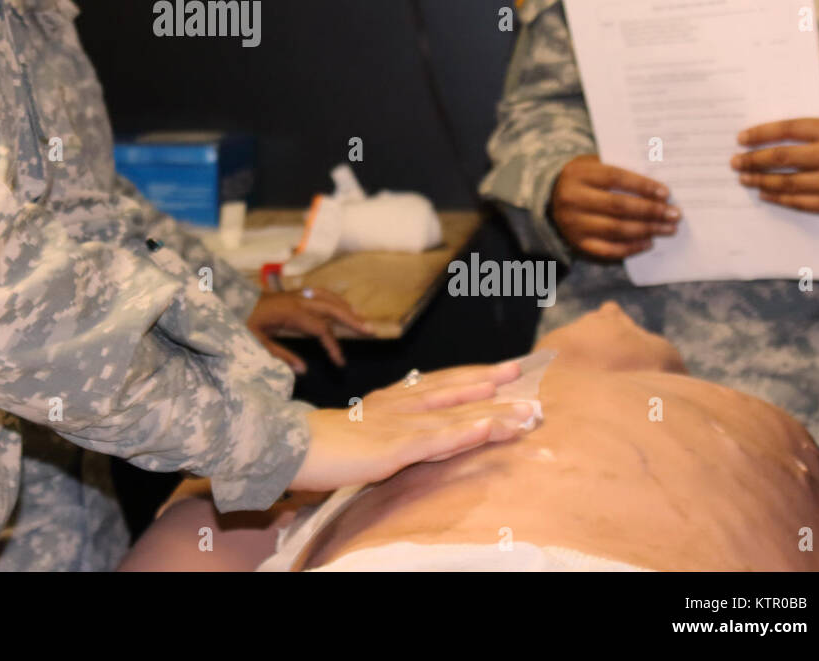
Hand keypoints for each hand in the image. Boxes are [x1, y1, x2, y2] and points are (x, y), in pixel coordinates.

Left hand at [247, 289, 373, 372]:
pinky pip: (320, 293)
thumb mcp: (255, 341)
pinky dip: (334, 299)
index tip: (341, 362)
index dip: (333, 345)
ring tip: (362, 320)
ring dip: (346, 308)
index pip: (321, 329)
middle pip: (331, 308)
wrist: (229, 298)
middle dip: (351, 319)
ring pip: (328, 297)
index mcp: (290, 313)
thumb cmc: (240, 320)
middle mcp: (297, 300)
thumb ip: (279, 355)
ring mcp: (296, 294)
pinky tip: (341, 307)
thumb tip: (303, 370)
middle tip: (370, 331)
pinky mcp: (293, 294)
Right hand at [289, 360, 536, 490]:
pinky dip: (465, 432)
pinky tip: (488, 427)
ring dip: (494, 412)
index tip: (503, 369)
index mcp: (391, 399)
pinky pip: (436, 440)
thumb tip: (406, 432)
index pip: (439, 382)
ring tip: (527, 411)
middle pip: (453, 390)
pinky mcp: (394, 448)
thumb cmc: (321, 443)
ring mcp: (399, 425)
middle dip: (491, 382)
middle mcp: (400, 405)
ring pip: (456, 416)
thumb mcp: (359, 429)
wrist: (292, 446)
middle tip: (524, 371)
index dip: (472, 374)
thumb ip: (385, 426)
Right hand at [550, 155, 679, 258]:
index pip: (614, 177)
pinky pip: (608, 250)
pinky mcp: (578, 243)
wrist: (552, 199)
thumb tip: (658, 187)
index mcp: (577, 174)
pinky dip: (631, 248)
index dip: (642, 185)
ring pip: (616, 229)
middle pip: (618, 206)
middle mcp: (572, 199)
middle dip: (651, 211)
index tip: (666, 193)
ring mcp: (573, 224)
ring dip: (647, 230)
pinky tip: (649, 242)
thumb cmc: (585, 179)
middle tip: (674, 214)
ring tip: (668, 228)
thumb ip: (621, 170)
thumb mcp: (594, 165)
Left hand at [732, 117, 818, 219]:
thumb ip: (815, 133)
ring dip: (761, 181)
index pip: (788, 129)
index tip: (740, 138)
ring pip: (786, 182)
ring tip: (744, 178)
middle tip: (735, 161)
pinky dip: (778, 198)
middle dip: (753, 160)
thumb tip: (769, 137)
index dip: (761, 134)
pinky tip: (765, 195)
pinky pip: (799, 202)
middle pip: (782, 157)